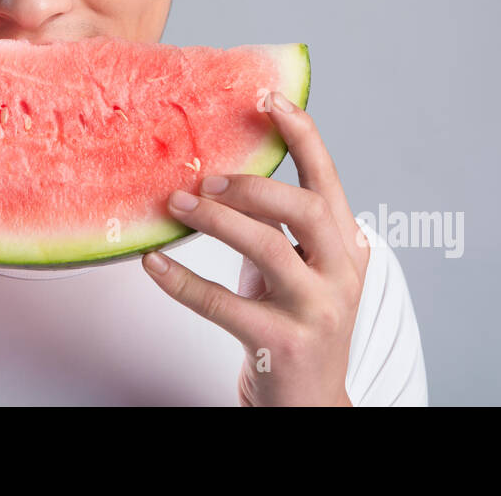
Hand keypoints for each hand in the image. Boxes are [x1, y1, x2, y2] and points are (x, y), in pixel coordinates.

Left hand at [141, 89, 370, 405]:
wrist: (309, 405)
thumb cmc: (295, 325)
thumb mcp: (298, 269)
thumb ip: (277, 224)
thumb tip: (220, 170)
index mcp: (346, 247)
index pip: (329, 178)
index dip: (302, 134)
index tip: (268, 96)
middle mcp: (340, 275)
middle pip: (306, 208)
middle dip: (255, 184)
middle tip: (208, 176)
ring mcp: (315, 311)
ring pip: (269, 249)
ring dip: (216, 221)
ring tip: (176, 205)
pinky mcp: (282, 344)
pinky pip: (223, 304)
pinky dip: (182, 280)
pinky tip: (154, 263)